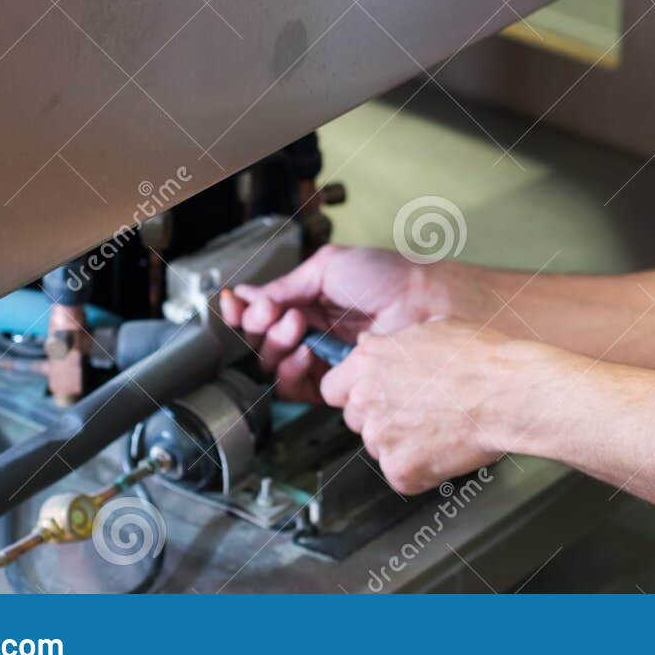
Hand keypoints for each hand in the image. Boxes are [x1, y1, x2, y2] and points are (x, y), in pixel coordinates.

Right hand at [221, 244, 479, 400]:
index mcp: (311, 298)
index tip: (234, 305)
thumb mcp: (329, 267)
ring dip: (276, 344)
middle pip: (262, 339)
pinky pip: (295, 386)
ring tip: (298, 325)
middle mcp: (313, 328)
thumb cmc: (388, 277)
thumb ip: (286, 285)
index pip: (264, 309)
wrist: (421, 302)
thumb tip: (249, 296)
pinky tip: (304, 351)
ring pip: (273, 364)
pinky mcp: (335, 381)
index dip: (244, 310)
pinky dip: (291, 370)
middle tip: (278, 312)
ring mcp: (323, 355)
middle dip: (261, 325)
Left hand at [320, 320, 525, 493]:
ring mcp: (381, 438)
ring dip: (400, 440)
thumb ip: (389, 343)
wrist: (510, 394)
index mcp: (369, 362)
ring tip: (439, 424)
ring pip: (378, 446)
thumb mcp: (430, 330)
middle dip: (379, 415)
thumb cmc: (481, 359)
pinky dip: (420, 466)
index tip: (370, 393)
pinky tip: (445, 445)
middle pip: (354, 418)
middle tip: (416, 409)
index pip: (333, 386)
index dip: (354, 390)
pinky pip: (401, 472)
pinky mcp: (401, 470)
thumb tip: (371, 345)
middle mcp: (367, 399)